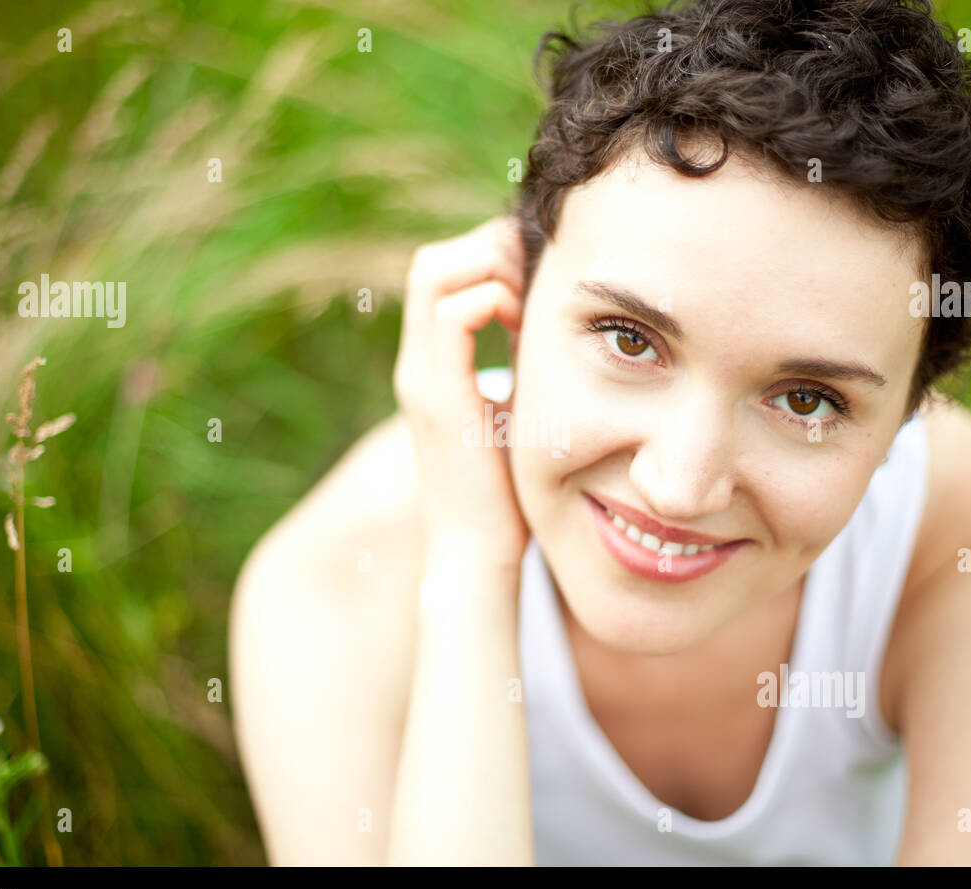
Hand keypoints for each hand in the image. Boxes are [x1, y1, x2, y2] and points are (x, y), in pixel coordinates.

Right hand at [392, 216, 529, 570]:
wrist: (477, 556)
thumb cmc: (504, 498)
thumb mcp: (515, 416)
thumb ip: (518, 371)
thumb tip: (551, 332)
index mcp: (433, 368)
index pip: (441, 274)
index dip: (487, 258)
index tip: (536, 283)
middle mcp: (419, 365)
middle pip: (431, 262)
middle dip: (487, 250)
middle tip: (535, 279)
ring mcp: (423, 378)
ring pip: (434, 273)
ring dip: (488, 267)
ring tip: (529, 300)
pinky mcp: (439, 397)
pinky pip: (452, 315)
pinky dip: (490, 299)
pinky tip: (522, 326)